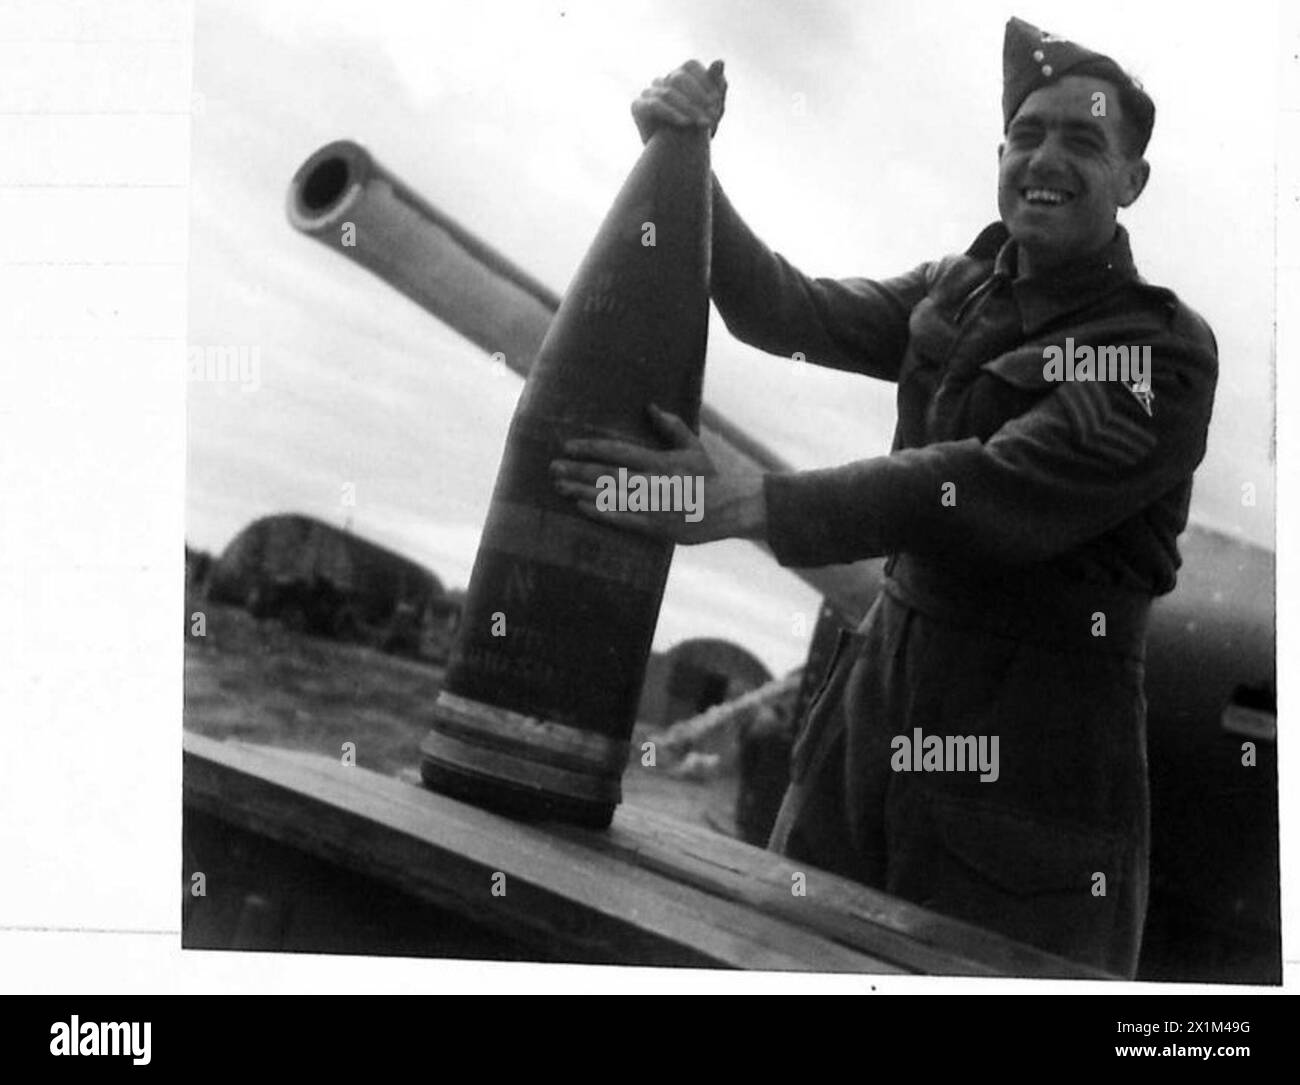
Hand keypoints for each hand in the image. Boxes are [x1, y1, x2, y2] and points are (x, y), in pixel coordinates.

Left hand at [550, 403, 765, 543]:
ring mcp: (654, 507)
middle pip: (607, 475)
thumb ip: (671, 426)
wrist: (730, 509)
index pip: (618, 452)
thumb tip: (650, 406)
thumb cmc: (708, 476)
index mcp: (660, 462)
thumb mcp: (693, 446)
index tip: (568, 446)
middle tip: (553, 468)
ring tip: (559, 487)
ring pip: (611, 497)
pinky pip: (623, 520)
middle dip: (578, 471)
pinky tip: (581, 507)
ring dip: (582, 492)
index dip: (591, 448)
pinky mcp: (656, 528)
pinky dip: (601, 513)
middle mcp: (654, 484)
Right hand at [631, 58, 726, 144]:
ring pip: (667, 93)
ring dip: (689, 109)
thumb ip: (716, 84)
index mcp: (680, 75)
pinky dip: (672, 114)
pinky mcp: (637, 106)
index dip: (704, 80)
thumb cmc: (698, 129)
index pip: (690, 66)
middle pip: (678, 77)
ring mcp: (648, 92)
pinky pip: (654, 105)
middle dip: (698, 97)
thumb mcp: (712, 107)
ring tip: (703, 123)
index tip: (717, 100)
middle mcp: (662, 81)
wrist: (681, 157)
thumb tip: (720, 61)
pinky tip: (685, 124)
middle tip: (712, 115)